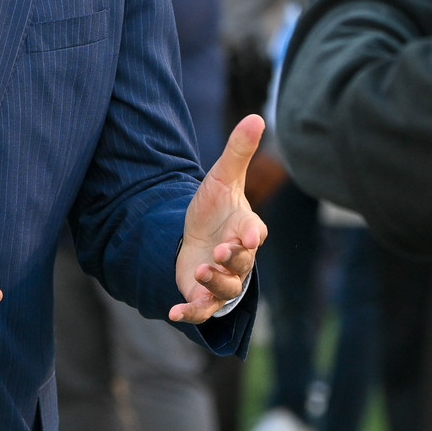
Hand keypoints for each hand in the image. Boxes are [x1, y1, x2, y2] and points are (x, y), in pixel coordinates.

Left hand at [171, 115, 266, 323]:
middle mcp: (238, 259)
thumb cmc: (215, 209)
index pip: (254, 234)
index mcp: (246, 230)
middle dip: (232, 261)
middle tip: (220, 253)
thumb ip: (239, 151)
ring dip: (214, 283)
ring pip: (225, 289)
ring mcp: (222, 280)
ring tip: (200, 272)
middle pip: (242, 265)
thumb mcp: (223, 178)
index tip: (249, 237)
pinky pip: (202, 311)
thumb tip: (257, 115)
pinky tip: (174, 313)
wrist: (193, 236)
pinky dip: (191, 314)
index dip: (251, 236)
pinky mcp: (204, 296)